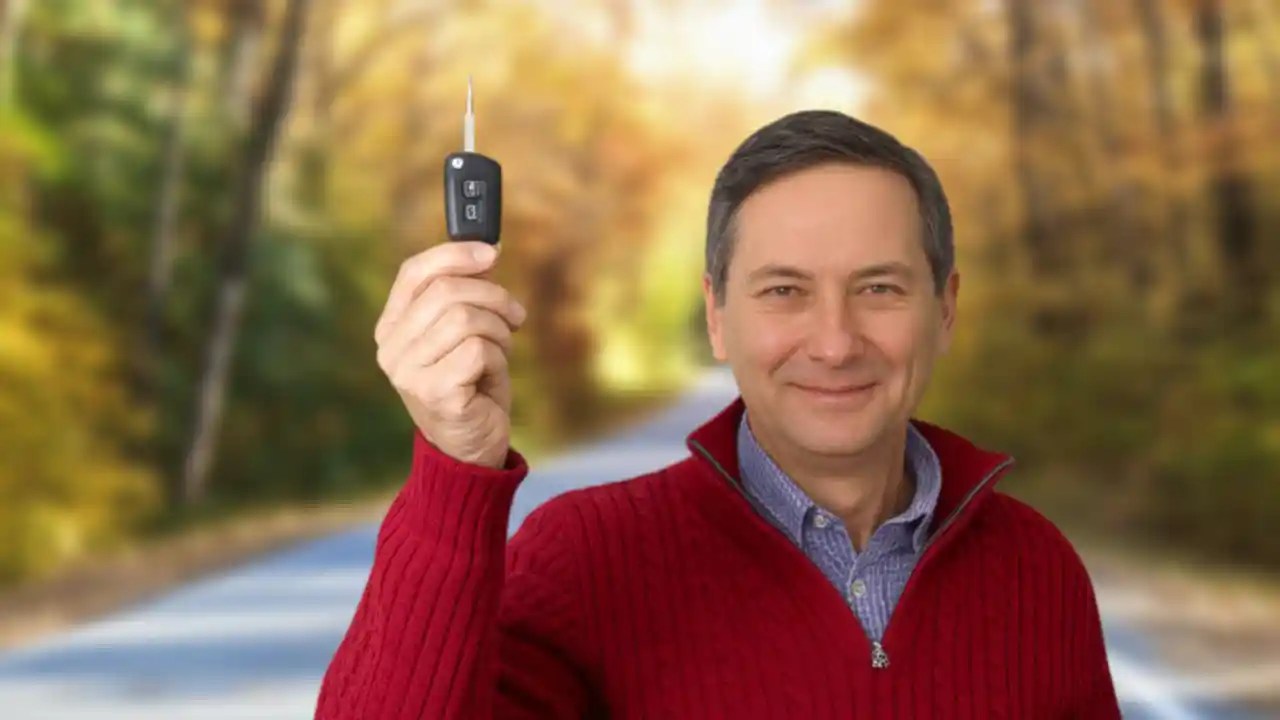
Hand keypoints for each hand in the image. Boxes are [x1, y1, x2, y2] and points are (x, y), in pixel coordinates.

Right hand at [374, 241, 525, 468]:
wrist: (471, 448)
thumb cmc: (470, 385)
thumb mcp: (461, 334)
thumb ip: (463, 296)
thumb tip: (487, 252)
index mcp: (391, 328)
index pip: (413, 272)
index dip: (454, 254)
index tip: (492, 252)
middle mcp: (391, 349)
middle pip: (447, 291)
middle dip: (493, 296)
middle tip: (515, 314)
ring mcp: (409, 373)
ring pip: (466, 318)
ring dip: (499, 330)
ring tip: (502, 348)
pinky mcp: (436, 393)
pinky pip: (479, 350)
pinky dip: (498, 358)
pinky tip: (491, 376)